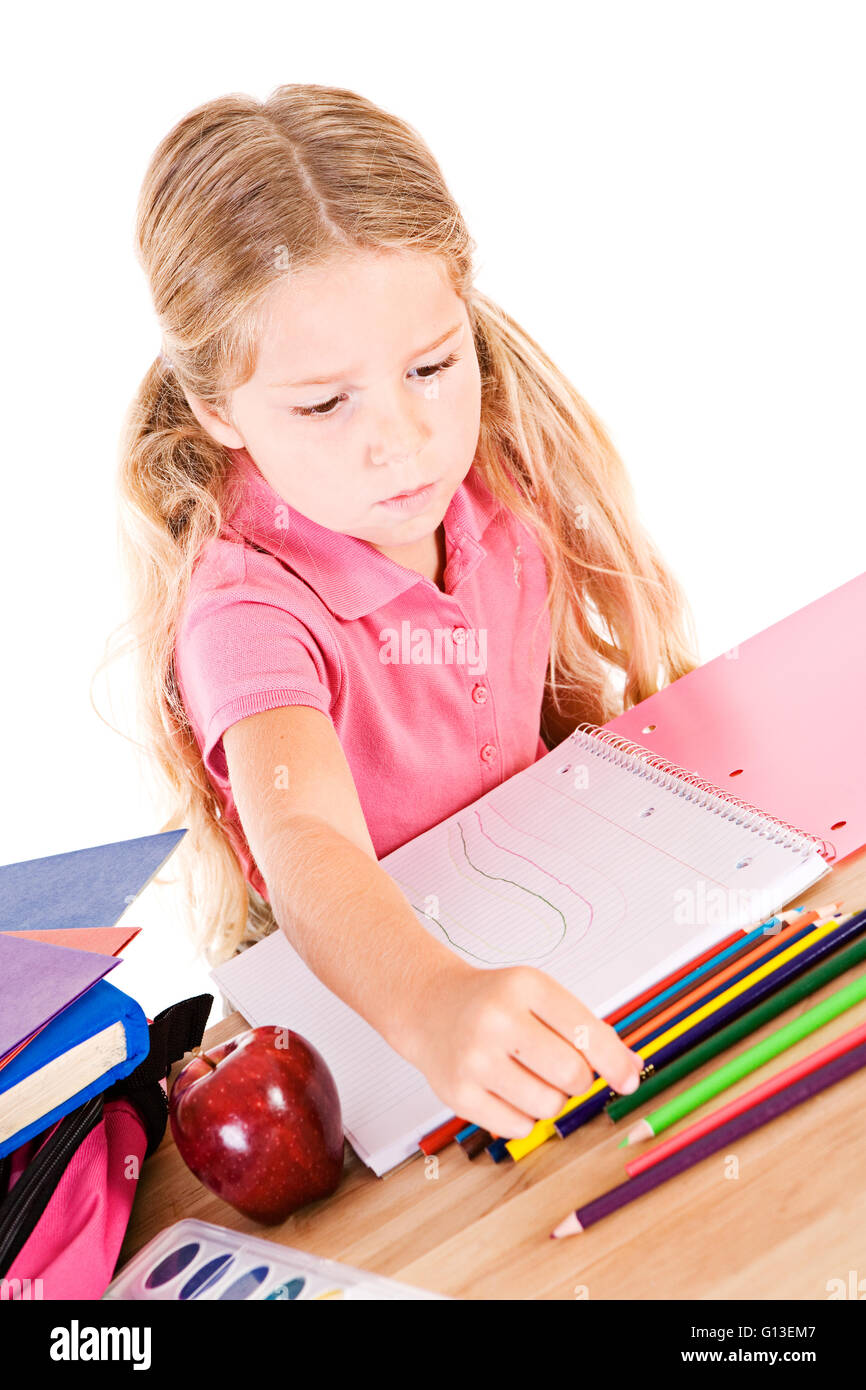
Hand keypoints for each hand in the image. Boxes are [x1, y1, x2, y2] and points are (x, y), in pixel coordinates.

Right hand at [393, 958, 643, 1138]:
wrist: (428, 1007)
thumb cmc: (494, 1003)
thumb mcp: (539, 995)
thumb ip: (586, 1028)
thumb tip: (631, 1071)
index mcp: (525, 986)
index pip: (586, 1032)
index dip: (616, 1063)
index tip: (629, 1080)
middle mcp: (496, 1019)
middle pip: (572, 1075)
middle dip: (580, 1081)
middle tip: (564, 1071)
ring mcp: (474, 1059)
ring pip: (549, 1106)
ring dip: (552, 1100)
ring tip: (532, 1078)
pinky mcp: (458, 1094)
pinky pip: (519, 1128)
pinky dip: (524, 1117)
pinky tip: (508, 1091)